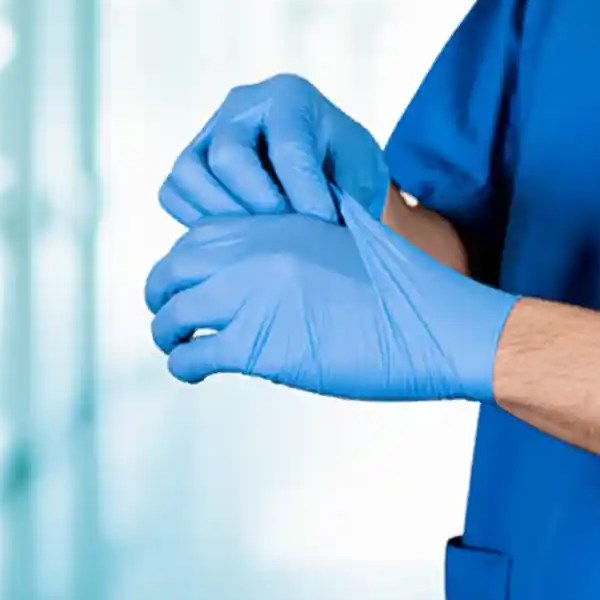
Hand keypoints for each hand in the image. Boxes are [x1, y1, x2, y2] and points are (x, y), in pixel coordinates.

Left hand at [145, 192, 518, 401]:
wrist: (436, 325)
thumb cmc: (405, 291)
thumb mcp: (348, 238)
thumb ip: (307, 234)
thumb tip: (289, 243)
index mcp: (276, 225)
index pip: (200, 233)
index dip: (185, 261)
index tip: (189, 283)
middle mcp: (254, 254)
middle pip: (174, 268)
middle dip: (162, 293)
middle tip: (169, 316)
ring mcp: (251, 299)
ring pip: (173, 312)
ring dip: (165, 333)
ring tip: (174, 347)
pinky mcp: (258, 347)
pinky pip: (193, 355)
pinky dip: (183, 366)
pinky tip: (192, 373)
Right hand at [159, 74, 388, 225]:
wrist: (326, 166)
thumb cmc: (345, 167)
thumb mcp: (359, 173)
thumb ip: (342, 195)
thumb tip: (316, 232)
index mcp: (289, 97)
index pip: (288, 146)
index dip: (304, 193)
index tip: (324, 227)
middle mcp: (241, 106)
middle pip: (229, 156)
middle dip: (259, 205)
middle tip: (288, 237)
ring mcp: (208, 132)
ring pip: (189, 173)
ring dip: (224, 215)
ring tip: (260, 240)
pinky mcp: (188, 162)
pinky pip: (173, 194)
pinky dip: (198, 220)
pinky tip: (235, 236)